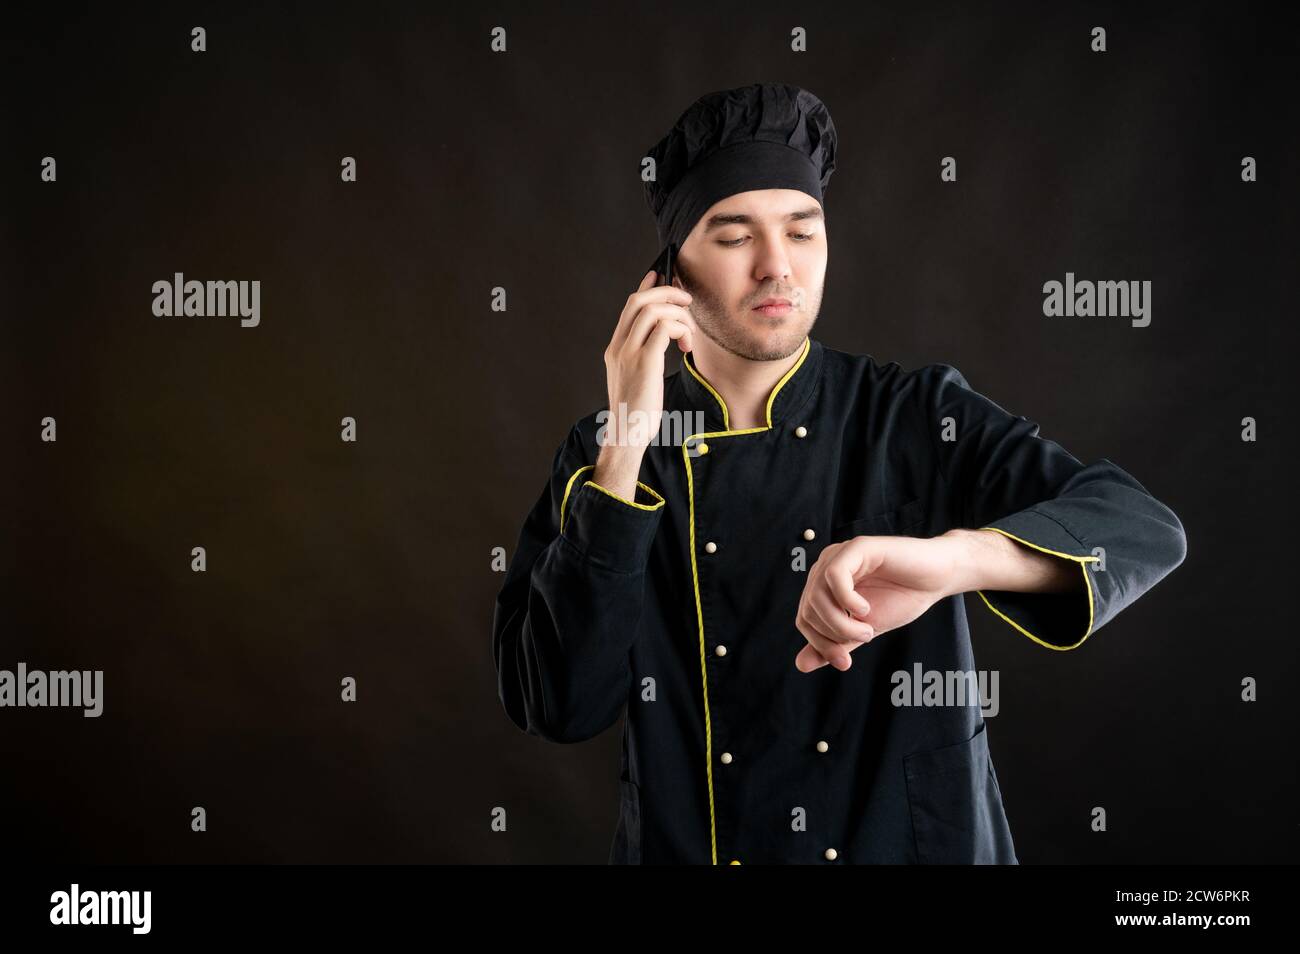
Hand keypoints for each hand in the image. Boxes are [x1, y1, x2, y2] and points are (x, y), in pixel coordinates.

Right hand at [602, 269, 696, 451]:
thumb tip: (659, 343)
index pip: (629, 308)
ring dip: (678, 314)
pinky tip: (686, 346)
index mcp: (615, 349)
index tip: (659, 277)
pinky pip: (665, 328)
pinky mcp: (645, 362)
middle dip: (666, 292)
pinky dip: (681, 329)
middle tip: (687, 300)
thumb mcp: (635, 379)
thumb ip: (642, 357)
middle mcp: (619, 346)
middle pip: (638, 301)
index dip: (646, 288)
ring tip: (689, 334)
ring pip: (653, 310)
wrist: (627, 434)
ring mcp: (629, 353)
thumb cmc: (636, 412)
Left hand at [794, 534, 958, 672]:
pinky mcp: (857, 547)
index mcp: (824, 585)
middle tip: (863, 639)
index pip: (804, 619)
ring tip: (868, 629)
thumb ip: (835, 643)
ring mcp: (840, 554)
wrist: (937, 578)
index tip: (843, 662)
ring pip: (816, 595)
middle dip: (831, 636)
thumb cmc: (902, 598)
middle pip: (808, 609)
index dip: (820, 645)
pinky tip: (866, 609)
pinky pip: (834, 576)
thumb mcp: (863, 629)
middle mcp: (826, 567)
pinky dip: (847, 600)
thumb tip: (800, 665)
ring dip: (840, 622)